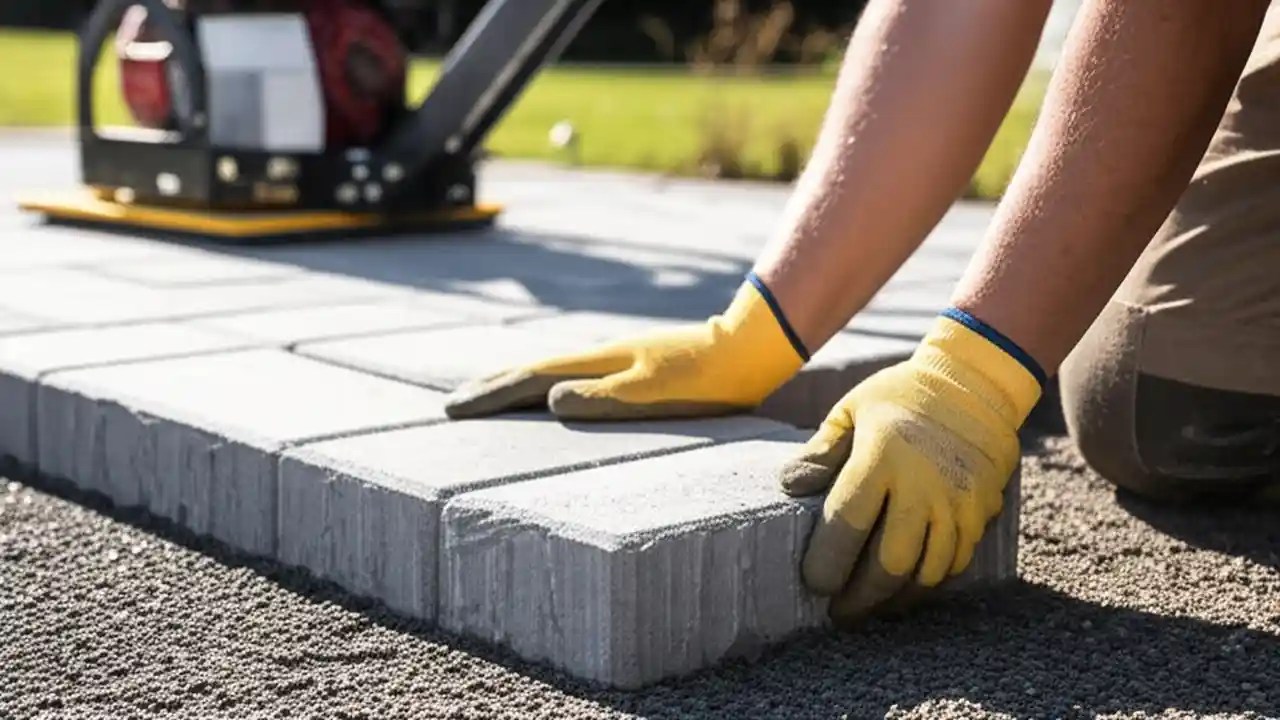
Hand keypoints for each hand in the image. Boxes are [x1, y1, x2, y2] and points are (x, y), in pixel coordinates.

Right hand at [444, 274, 807, 419]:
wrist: (746, 350)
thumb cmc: (705, 380)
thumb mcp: (656, 392)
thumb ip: (604, 397)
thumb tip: (551, 399)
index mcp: (598, 365)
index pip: (531, 380)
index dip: (492, 394)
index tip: (454, 408)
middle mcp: (599, 359)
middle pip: (533, 372)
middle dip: (491, 388)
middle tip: (453, 404)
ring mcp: (614, 361)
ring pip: (550, 373)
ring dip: (514, 386)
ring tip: (488, 397)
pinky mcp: (630, 369)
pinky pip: (571, 378)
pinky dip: (545, 387)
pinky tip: (549, 397)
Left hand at [779, 310, 1041, 625]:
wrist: (974, 383)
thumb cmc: (900, 395)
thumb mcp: (851, 409)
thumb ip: (821, 451)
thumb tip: (790, 488)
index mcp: (882, 456)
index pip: (847, 524)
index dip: (828, 563)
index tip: (814, 584)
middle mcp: (923, 484)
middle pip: (890, 563)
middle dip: (861, 597)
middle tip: (840, 611)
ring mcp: (958, 501)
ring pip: (927, 573)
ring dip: (896, 598)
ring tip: (872, 605)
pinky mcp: (982, 510)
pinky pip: (956, 563)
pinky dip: (929, 582)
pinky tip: (907, 586)